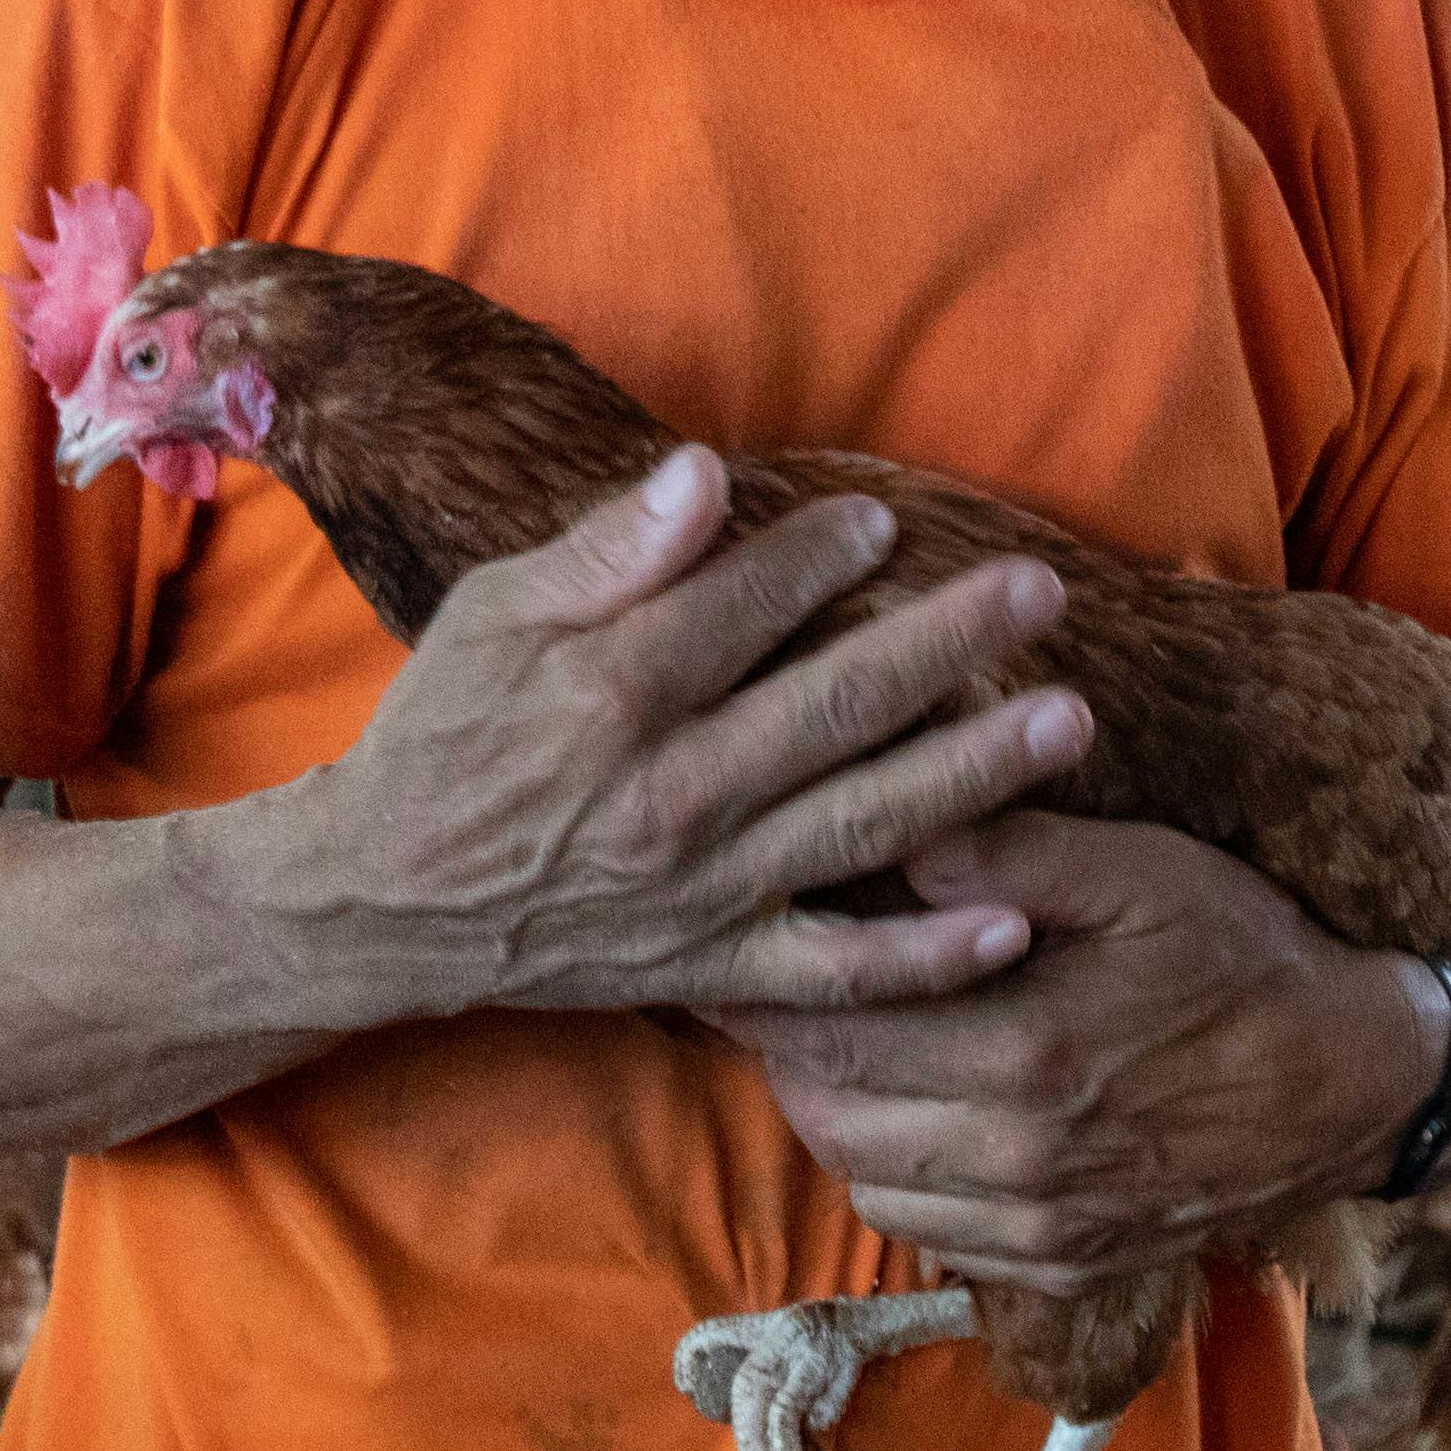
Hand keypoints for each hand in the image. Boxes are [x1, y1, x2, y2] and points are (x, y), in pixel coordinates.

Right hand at [200, 449, 1096, 1027]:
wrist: (382, 901)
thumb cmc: (442, 735)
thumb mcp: (492, 619)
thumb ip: (604, 554)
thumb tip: (703, 476)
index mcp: (612, 695)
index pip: (746, 607)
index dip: (823, 557)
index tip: (887, 520)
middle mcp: (670, 794)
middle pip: (836, 706)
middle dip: (946, 642)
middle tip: (1039, 590)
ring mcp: (702, 889)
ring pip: (862, 826)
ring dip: (975, 773)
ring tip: (1068, 721)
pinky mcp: (714, 967)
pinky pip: (837, 974)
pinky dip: (925, 958)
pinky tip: (1013, 923)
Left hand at [720, 813, 1450, 1295]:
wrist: (1356, 1086)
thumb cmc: (1248, 957)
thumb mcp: (1146, 873)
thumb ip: (1014, 853)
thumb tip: (898, 826)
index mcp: (1024, 1051)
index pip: (834, 1026)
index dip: (765, 981)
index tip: (727, 934)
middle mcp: (1016, 1157)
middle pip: (829, 1110)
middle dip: (781, 1045)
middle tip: (759, 980)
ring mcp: (1037, 1226)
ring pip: (865, 1177)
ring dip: (832, 1110)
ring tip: (829, 1039)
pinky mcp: (1060, 1264)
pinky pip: (927, 1231)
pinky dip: (895, 1173)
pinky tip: (907, 1112)